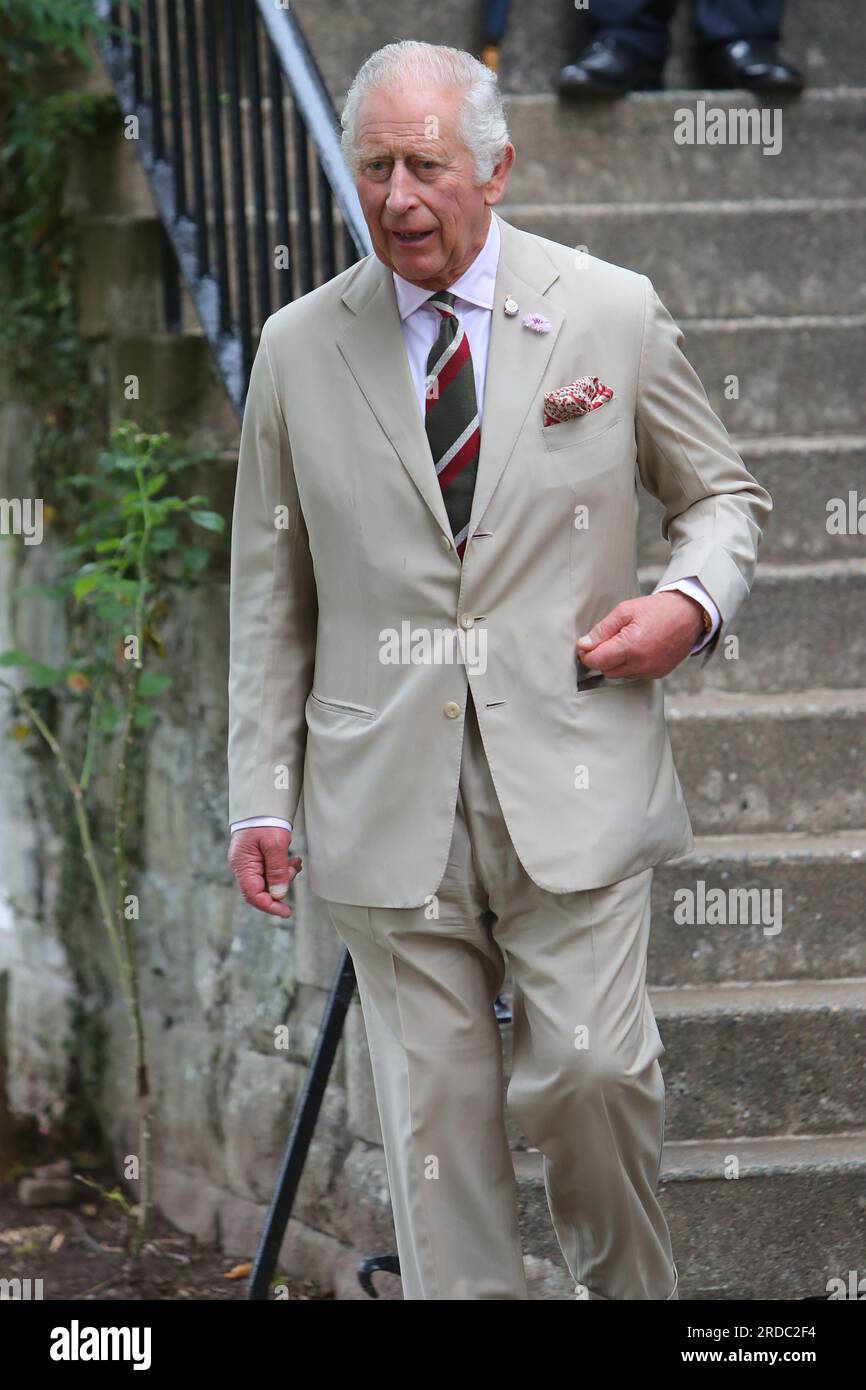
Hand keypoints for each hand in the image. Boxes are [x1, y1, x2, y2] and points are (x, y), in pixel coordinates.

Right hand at [228, 826, 302, 919]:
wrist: (261, 802)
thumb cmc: (265, 820)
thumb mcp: (275, 844)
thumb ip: (277, 870)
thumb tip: (279, 895)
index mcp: (243, 865)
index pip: (253, 895)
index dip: (270, 906)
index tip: (287, 912)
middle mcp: (243, 867)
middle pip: (261, 889)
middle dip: (281, 886)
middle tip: (294, 870)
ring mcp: (249, 862)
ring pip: (268, 880)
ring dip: (284, 875)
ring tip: (296, 862)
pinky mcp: (257, 858)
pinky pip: (270, 870)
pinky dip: (283, 868)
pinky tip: (293, 860)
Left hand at [576, 591, 705, 680]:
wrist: (689, 614)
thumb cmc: (658, 609)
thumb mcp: (625, 611)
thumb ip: (602, 629)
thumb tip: (584, 644)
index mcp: (631, 646)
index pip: (597, 661)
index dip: (586, 654)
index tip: (585, 646)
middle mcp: (642, 663)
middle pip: (606, 670)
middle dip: (601, 657)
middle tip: (605, 640)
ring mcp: (652, 671)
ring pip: (619, 675)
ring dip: (616, 662)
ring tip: (624, 642)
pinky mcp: (659, 674)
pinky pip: (635, 675)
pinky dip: (630, 665)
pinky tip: (637, 649)